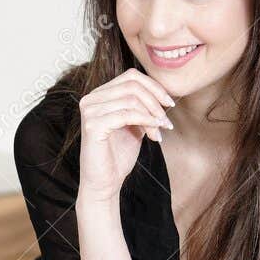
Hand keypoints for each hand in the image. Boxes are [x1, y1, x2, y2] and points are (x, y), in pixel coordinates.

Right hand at [78, 67, 176, 203]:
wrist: (105, 183)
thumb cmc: (118, 156)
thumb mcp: (134, 125)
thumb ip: (142, 106)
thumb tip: (163, 92)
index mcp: (99, 95)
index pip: (131, 76)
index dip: (154, 87)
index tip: (169, 104)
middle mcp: (91, 99)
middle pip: (132, 85)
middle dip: (155, 101)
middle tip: (166, 120)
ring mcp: (90, 111)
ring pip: (131, 99)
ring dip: (152, 114)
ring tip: (161, 130)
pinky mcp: (93, 125)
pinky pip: (126, 114)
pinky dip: (145, 121)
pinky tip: (154, 134)